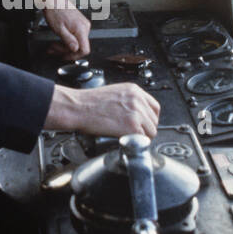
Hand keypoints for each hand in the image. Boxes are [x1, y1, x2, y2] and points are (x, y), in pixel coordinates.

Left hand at [34, 0, 90, 58]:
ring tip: (53, 46)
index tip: (65, 57)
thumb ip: (68, 40)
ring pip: (76, 42)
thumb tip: (75, 49)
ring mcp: (83, 25)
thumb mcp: (59, 29)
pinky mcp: (79, 24)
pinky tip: (58, 40)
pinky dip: (66, 40)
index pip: (85, 50)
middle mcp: (85, 26)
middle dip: (65, 50)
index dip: (74, 56)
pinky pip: (75, 36)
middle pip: (79, 47)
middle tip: (53, 50)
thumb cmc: (54, 10)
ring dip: (64, 46)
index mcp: (81, 28)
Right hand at [44, 83, 159, 138]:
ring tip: (129, 138)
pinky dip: (136, 143)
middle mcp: (138, 100)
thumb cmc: (88, 102)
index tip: (145, 124)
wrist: (77, 107)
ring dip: (142, 137)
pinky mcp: (131, 126)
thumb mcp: (114, 93)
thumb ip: (128, 101)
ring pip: (151, 132)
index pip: (154, 107)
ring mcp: (136, 113)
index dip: (150, 118)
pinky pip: (142, 139)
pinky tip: (126, 140)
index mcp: (134, 90)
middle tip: (134, 134)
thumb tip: (135, 113)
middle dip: (146, 129)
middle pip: (154, 121)